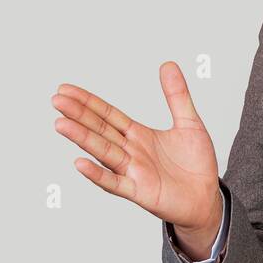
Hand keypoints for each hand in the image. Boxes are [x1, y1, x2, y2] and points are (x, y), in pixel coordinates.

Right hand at [51, 62, 221, 233]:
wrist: (206, 198)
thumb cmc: (195, 164)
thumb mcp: (189, 123)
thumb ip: (177, 95)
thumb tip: (168, 64)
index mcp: (138, 135)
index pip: (108, 115)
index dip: (88, 102)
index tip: (65, 89)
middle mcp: (131, 152)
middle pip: (100, 130)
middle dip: (79, 115)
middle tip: (56, 100)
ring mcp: (133, 172)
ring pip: (103, 152)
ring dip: (82, 139)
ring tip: (60, 124)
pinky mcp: (140, 191)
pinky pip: (115, 183)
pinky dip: (98, 174)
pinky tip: (80, 163)